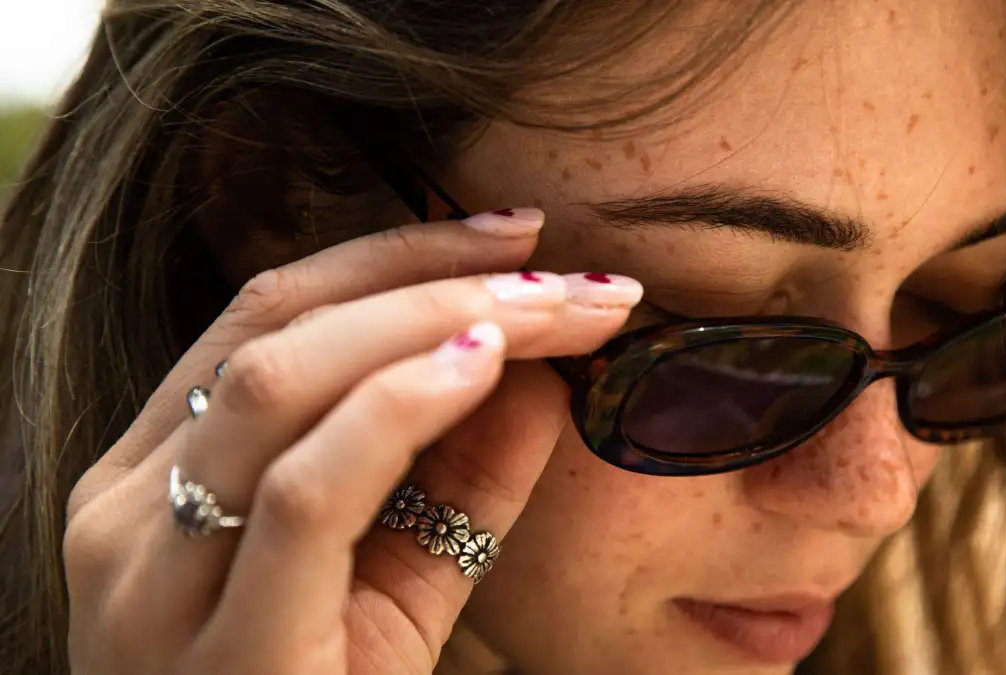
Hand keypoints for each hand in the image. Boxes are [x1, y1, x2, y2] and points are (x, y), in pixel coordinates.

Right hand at [62, 209, 642, 674]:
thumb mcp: (405, 574)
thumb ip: (460, 471)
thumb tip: (538, 361)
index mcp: (152, 476)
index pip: (269, 316)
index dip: (395, 255)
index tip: (514, 233)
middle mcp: (127, 514)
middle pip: (281, 330)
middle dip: (438, 277)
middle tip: (566, 273)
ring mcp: (154, 584)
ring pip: (283, 384)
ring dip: (440, 321)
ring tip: (554, 309)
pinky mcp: (223, 652)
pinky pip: (307, 493)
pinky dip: (398, 408)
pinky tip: (484, 365)